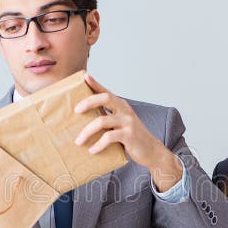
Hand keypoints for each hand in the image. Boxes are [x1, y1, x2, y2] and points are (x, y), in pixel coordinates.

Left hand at [74, 74, 181, 191]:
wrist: (151, 151)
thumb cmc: (132, 138)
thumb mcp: (122, 124)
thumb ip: (109, 119)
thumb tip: (85, 122)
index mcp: (122, 106)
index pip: (107, 91)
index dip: (96, 83)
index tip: (85, 76)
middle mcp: (125, 110)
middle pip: (105, 98)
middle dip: (88, 102)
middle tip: (76, 110)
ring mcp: (128, 122)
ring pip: (102, 121)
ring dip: (87, 132)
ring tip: (79, 141)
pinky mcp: (129, 135)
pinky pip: (109, 137)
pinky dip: (98, 145)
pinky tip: (92, 151)